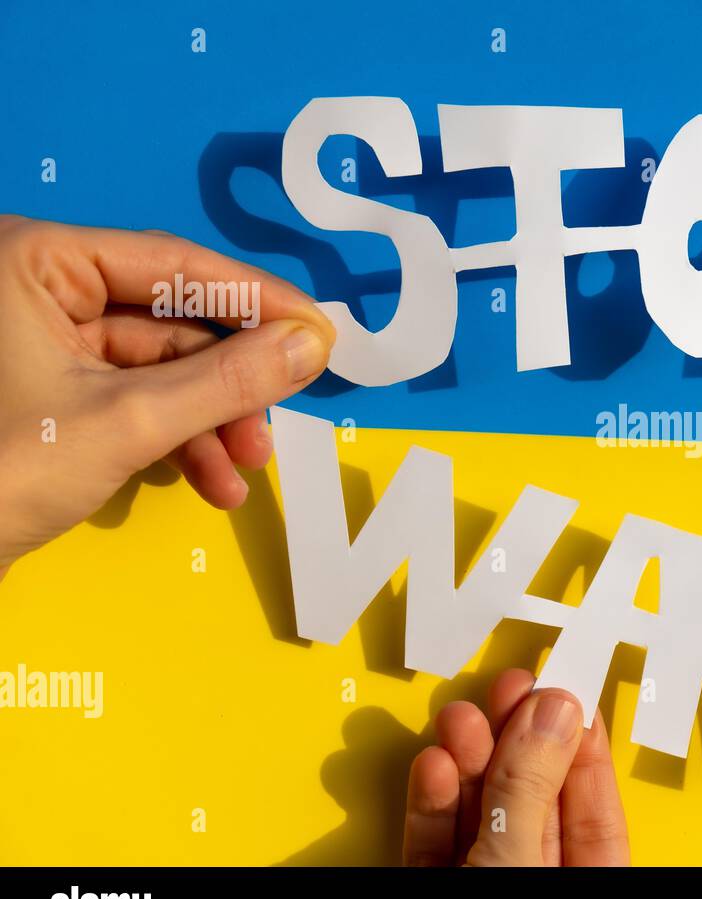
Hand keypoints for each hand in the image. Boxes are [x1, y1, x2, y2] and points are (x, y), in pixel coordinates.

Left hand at [0, 216, 333, 569]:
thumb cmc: (1, 473)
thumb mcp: (128, 423)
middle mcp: (37, 289)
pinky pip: (135, 400)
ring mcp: (41, 343)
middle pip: (173, 324)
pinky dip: (176, 440)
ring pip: (161, 371)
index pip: (173, 265)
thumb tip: (314, 346)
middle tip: (277, 423)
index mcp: (35, 261)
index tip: (321, 332)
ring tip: (240, 474)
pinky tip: (209, 484)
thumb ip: (227, 381)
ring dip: (209, 424)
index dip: (256, 301)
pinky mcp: (48, 392)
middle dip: (229, 387)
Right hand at [404, 669, 629, 865]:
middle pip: (533, 805)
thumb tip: (554, 711)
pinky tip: (434, 764)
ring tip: (459, 717)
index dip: (584, 751)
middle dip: (517, 743)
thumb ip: (529, 788)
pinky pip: (437, 844)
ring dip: (469, 763)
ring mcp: (485, 883)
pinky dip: (433, 805)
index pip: (597, 816)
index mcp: (584, 887)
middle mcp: (536, 882)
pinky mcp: (436, 888)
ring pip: (482, 817)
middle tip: (510, 689)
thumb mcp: (516, 861)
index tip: (567, 696)